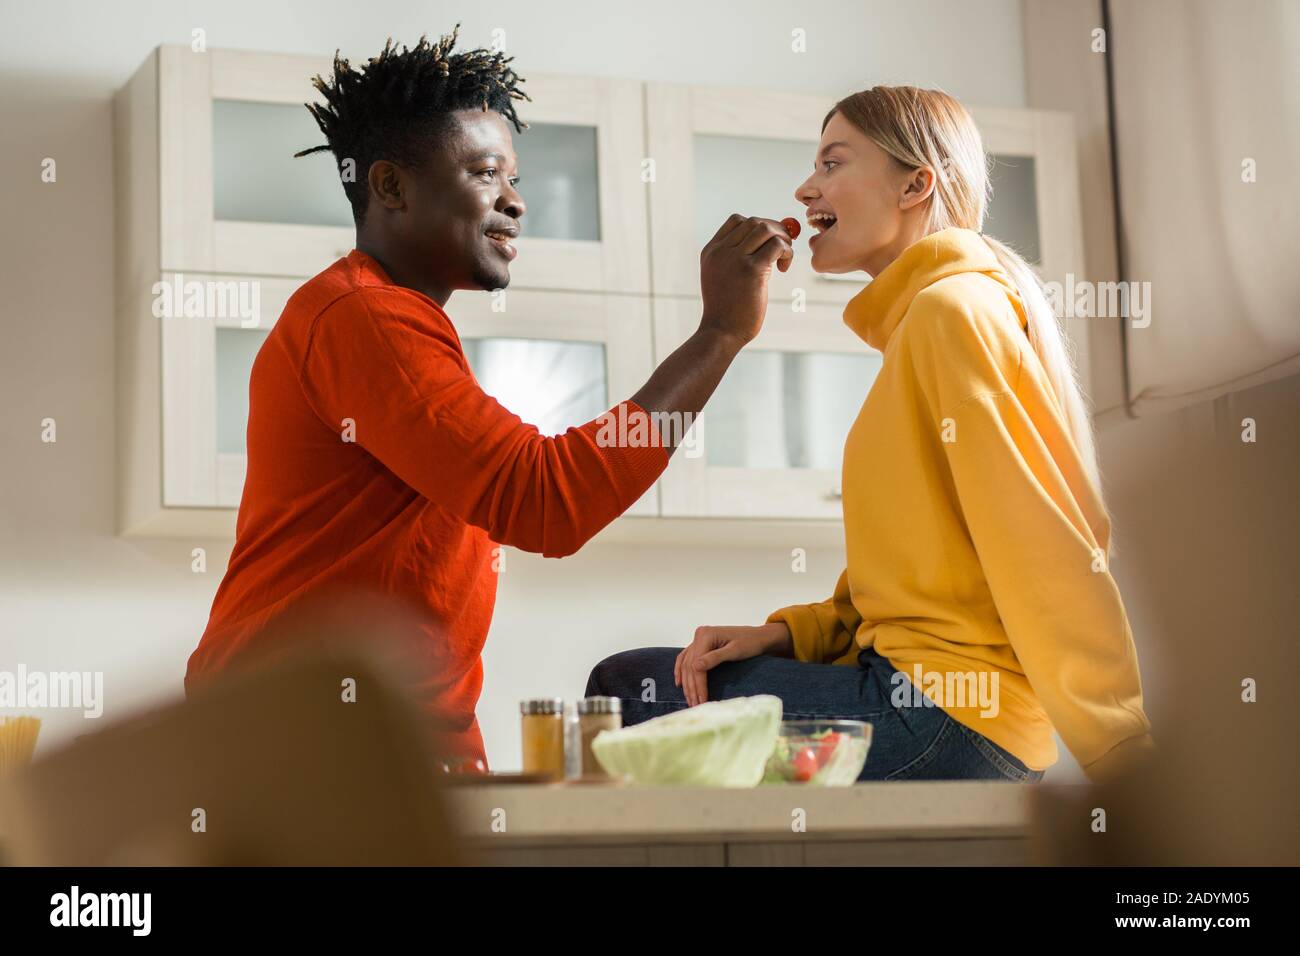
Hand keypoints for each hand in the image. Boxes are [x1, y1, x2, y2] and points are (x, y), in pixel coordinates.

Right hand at [674, 622, 792, 706]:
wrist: (759, 636)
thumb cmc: (750, 643)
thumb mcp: (735, 651)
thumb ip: (714, 658)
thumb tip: (694, 668)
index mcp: (705, 635)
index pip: (697, 665)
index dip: (698, 685)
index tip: (701, 701)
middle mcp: (699, 635)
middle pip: (690, 665)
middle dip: (692, 687)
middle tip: (695, 705)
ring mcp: (699, 639)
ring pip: (686, 664)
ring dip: (687, 683)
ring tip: (690, 700)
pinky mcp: (701, 644)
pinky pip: (686, 658)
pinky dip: (681, 670)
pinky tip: (679, 683)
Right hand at [698, 214, 794, 346]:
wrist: (720, 333)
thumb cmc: (727, 310)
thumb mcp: (722, 278)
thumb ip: (736, 258)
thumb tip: (771, 240)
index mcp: (711, 251)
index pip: (737, 221)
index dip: (757, 226)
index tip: (766, 243)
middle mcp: (721, 251)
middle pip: (754, 222)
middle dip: (774, 231)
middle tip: (782, 250)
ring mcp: (735, 259)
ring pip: (766, 229)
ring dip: (782, 240)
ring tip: (783, 259)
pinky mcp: (751, 270)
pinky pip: (776, 245)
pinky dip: (786, 251)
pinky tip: (784, 267)